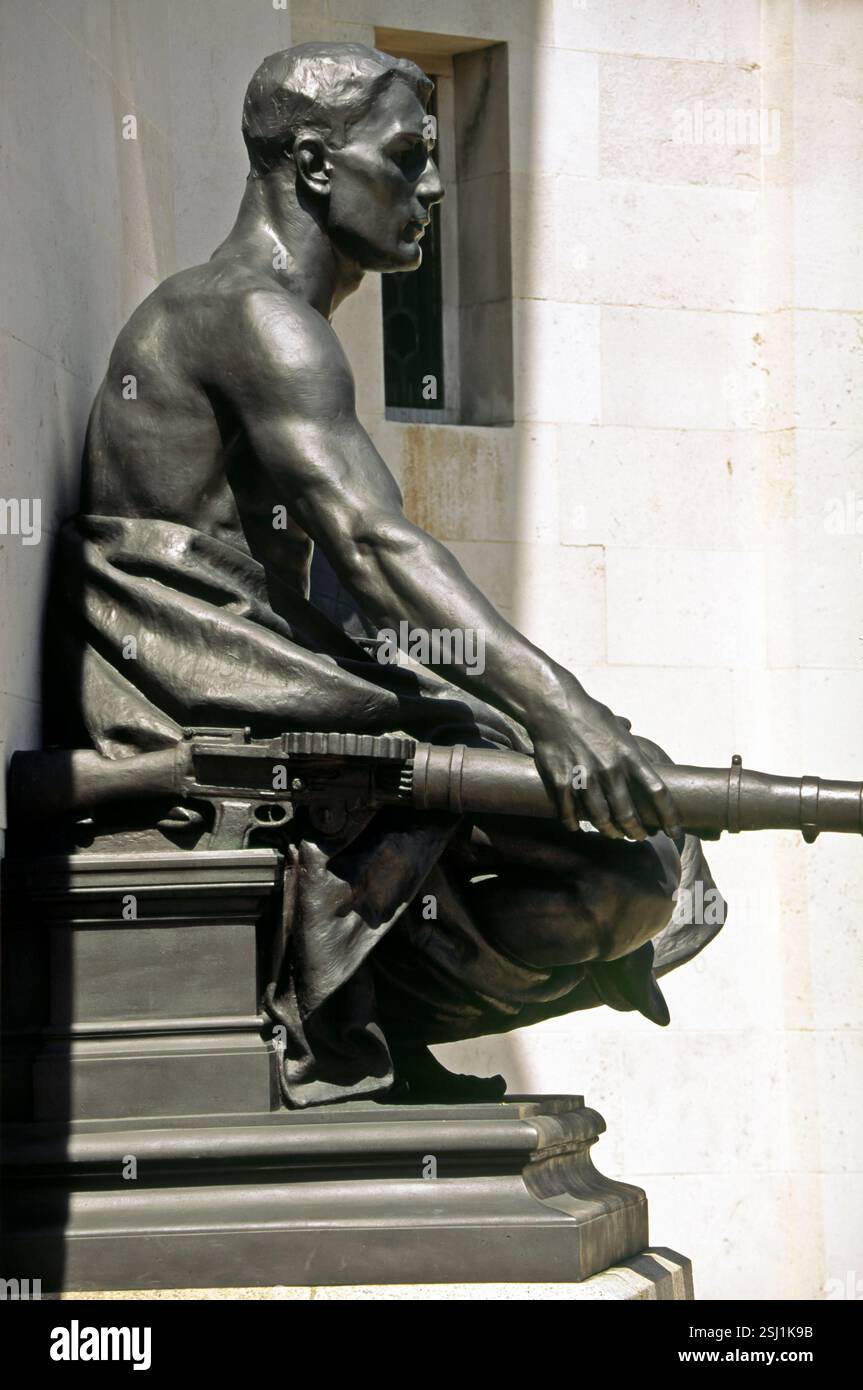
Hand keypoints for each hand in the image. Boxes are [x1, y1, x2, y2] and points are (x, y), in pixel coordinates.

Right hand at [530, 690, 681, 839]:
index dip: (669, 817)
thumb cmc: (588, 714)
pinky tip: (577, 827)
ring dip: (609, 831)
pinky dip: (574, 824)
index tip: (674, 832)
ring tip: (613, 834)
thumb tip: (630, 728)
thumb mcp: (615, 724)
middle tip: (638, 836)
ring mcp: (585, 778)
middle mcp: (610, 769)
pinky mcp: (561, 782)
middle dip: (636, 831)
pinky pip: (569, 813)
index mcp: (629, 755)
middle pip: (628, 814)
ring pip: (600, 818)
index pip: (657, 792)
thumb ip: (625, 738)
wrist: (553, 706)